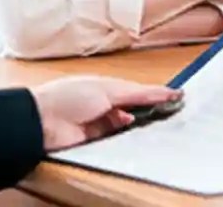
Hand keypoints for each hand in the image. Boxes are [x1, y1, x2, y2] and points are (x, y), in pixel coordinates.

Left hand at [31, 76, 181, 150]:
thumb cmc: (71, 96)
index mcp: (107, 84)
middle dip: (152, 108)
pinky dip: (127, 134)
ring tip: (161, 120)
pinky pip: (117, 136)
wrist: (44, 121)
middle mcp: (105, 101)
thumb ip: (137, 94)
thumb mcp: (109, 90)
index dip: (157, 92)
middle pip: (135, 106)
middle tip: (174, 110)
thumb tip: (162, 93)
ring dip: (141, 122)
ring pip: (128, 122)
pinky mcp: (96, 138)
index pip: (138, 89)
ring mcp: (100, 120)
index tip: (177, 95)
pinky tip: (137, 130)